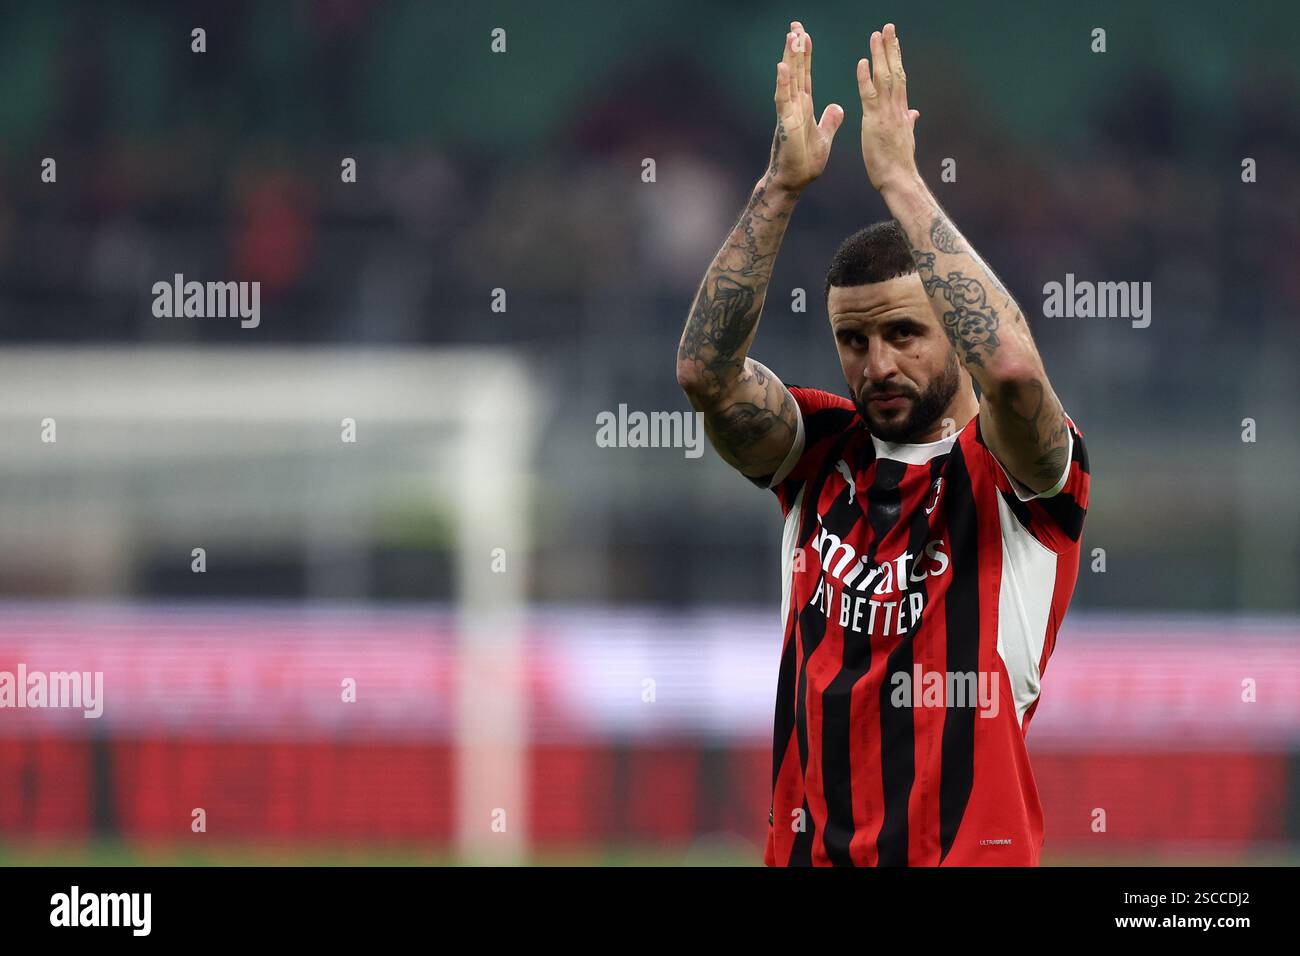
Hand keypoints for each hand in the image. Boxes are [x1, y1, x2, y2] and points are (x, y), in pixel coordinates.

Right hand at [768, 21, 843, 192]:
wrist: (795, 182)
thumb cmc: (805, 163)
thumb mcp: (824, 137)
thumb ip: (829, 121)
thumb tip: (838, 108)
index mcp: (805, 107)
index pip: (806, 75)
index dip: (806, 55)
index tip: (805, 34)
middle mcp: (795, 106)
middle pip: (796, 71)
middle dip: (795, 48)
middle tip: (795, 25)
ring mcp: (788, 113)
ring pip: (789, 80)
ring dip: (790, 58)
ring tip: (791, 36)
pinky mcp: (785, 124)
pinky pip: (783, 100)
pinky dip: (783, 83)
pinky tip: (783, 67)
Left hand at [857, 23, 920, 191]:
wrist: (899, 179)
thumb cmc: (898, 164)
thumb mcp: (905, 138)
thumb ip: (908, 122)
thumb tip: (914, 113)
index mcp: (901, 111)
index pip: (900, 78)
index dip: (896, 58)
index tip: (895, 41)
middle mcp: (896, 108)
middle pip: (895, 71)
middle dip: (891, 48)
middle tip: (888, 27)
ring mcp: (887, 114)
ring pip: (884, 79)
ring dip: (880, 55)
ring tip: (876, 35)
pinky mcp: (875, 122)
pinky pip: (870, 96)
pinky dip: (866, 79)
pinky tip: (863, 62)